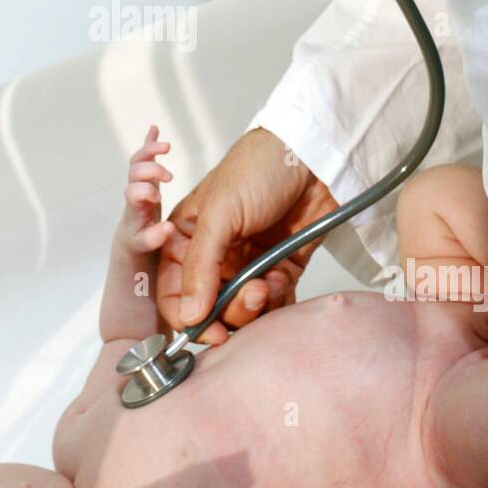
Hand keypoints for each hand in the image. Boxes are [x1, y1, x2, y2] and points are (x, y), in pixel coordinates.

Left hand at [117, 124, 176, 255]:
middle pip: (135, 172)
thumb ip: (155, 237)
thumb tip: (168, 228)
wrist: (131, 238)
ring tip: (166, 147)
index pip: (133, 193)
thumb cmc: (140, 242)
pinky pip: (145, 157)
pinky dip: (149, 143)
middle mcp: (134, 192)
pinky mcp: (146, 178)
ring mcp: (139, 183)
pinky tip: (154, 128)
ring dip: (150, 150)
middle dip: (151, 169)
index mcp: (134, 208)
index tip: (157, 198)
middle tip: (169, 177)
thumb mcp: (145, 245)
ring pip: (138, 161)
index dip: (144, 191)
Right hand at [156, 128, 336, 344]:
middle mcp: (216, 254)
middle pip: (211, 307)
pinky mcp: (281, 264)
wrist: (313, 155)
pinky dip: (279, 298)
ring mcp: (249, 261)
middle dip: (230, 310)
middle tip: (252, 294)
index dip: (187, 316)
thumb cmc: (258, 168)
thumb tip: (189, 315)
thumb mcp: (221, 213)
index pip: (174, 290)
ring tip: (269, 281)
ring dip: (257, 304)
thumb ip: (202, 266)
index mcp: (188, 237)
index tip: (208, 332)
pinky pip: (275, 300)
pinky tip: (283, 275)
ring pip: (244, 309)